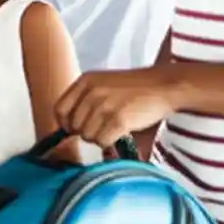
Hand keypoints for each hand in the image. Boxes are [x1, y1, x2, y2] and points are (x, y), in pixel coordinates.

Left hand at [54, 67, 180, 151]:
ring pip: (87, 136)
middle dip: (87, 132)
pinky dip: (111, 143)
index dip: (65, 124)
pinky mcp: (119, 119)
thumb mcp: (104, 84)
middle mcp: (92, 91)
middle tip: (105, 127)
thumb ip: (85, 100)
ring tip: (115, 128)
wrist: (164, 86)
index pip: (59, 109)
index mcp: (85, 80)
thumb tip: (68, 129)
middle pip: (74, 126)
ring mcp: (105, 105)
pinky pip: (102, 142)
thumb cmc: (135, 88)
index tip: (76, 129)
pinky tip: (122, 133)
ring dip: (100, 138)